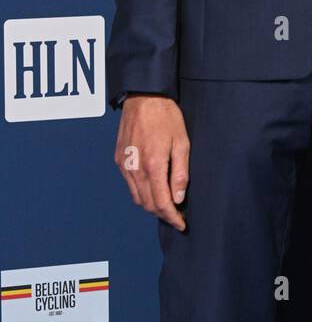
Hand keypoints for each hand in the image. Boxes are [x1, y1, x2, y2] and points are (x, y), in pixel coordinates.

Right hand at [114, 95, 190, 230]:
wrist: (143, 97)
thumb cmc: (166, 117)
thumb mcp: (182, 143)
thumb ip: (180, 173)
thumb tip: (179, 198)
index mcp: (153, 165)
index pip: (161, 203)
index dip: (172, 217)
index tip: (182, 224)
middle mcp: (135, 169)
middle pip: (147, 204)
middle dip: (163, 214)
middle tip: (177, 216)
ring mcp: (124, 165)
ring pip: (137, 197)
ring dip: (151, 205)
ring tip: (167, 205)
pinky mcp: (119, 159)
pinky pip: (130, 185)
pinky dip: (141, 193)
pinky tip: (153, 189)